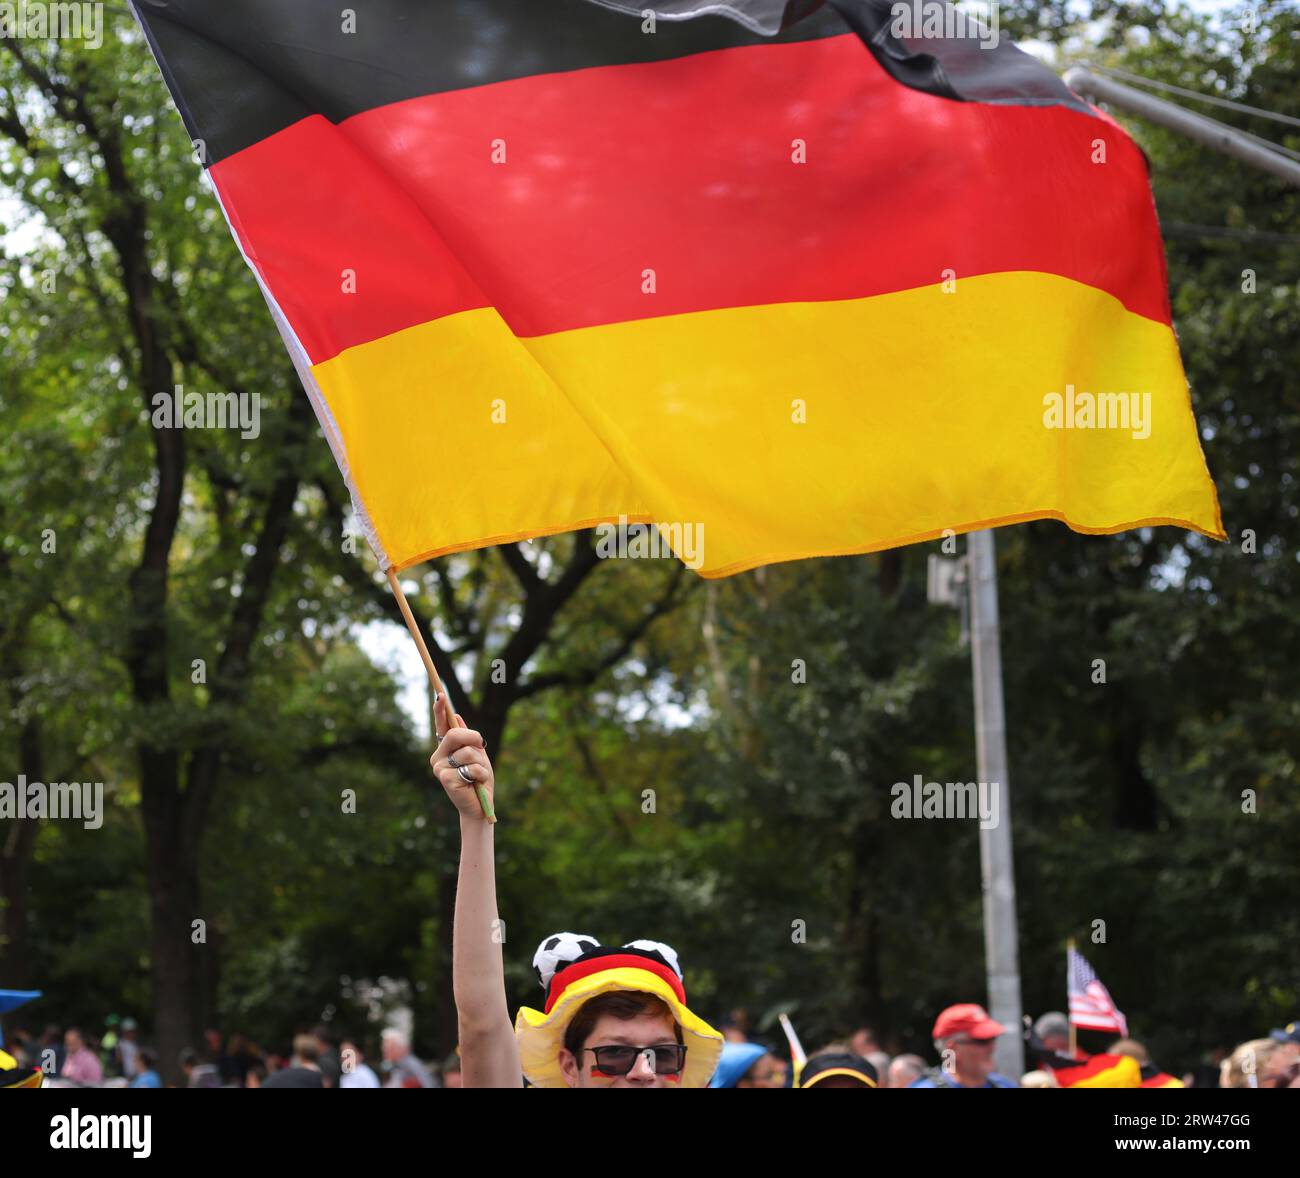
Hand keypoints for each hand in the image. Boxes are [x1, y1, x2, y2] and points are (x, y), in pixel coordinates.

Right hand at [430, 694, 493, 819]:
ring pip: (468, 752)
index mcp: (445, 748)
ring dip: (481, 763)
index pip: (441, 725)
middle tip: (482, 746)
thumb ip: (468, 738)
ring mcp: (440, 768)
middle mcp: (438, 757)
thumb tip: (456, 715)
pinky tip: (475, 784)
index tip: (441, 694)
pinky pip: (471, 767)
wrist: (480, 806)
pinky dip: (481, 775)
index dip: (439, 710)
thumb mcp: (477, 754)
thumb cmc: (479, 779)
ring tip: (478, 775)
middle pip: (455, 734)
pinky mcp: (445, 779)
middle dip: (474, 738)